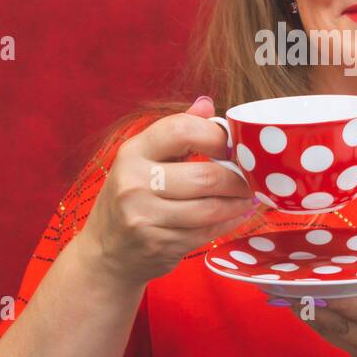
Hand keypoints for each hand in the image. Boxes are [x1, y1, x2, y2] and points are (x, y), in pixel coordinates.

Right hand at [79, 96, 257, 285]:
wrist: (104, 253)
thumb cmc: (130, 197)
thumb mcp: (142, 159)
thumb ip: (175, 131)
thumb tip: (207, 104)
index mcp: (132, 152)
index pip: (180, 130)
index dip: (215, 135)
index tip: (233, 144)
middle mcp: (134, 183)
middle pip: (205, 176)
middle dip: (238, 177)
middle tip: (252, 176)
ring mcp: (145, 218)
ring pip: (210, 208)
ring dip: (239, 202)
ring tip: (250, 195)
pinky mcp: (159, 246)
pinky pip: (207, 232)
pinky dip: (229, 222)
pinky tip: (238, 214)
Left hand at [283, 265, 356, 356]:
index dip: (343, 296)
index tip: (317, 280)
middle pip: (341, 320)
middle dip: (310, 299)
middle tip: (283, 278)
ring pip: (333, 331)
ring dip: (306, 310)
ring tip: (280, 289)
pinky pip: (337, 339)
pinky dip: (316, 322)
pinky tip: (301, 307)